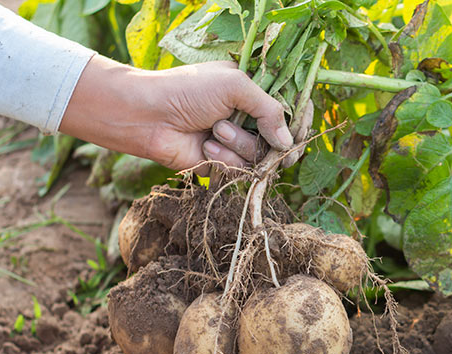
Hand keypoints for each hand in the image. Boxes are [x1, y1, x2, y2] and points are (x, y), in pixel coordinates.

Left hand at [60, 56, 308, 169]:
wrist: (148, 115)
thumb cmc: (188, 89)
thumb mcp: (235, 86)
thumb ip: (270, 110)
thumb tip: (289, 142)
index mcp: (253, 90)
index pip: (291, 105)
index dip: (301, 119)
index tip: (303, 127)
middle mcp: (248, 116)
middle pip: (281, 137)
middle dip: (272, 139)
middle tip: (274, 145)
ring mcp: (236, 140)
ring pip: (261, 155)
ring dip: (240, 143)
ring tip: (215, 130)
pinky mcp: (222, 162)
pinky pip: (240, 169)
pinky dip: (225, 158)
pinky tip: (205, 146)